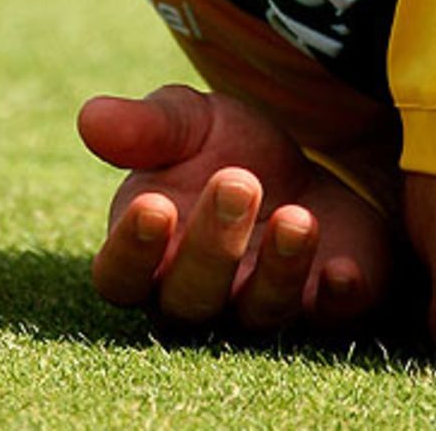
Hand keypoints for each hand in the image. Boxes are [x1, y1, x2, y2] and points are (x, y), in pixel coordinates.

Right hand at [77, 85, 393, 332]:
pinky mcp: (323, 305)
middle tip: (238, 181)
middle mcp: (199, 292)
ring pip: (259, 312)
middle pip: (190, 298)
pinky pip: (328, 318)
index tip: (153, 205)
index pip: (120, 276)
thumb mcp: (188, 122)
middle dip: (213, 244)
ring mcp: (261, 304)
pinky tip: (345, 272)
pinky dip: (337, 299)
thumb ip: (145, 127)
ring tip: (296, 217)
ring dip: (278, 269)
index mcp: (151, 251)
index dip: (132, 250)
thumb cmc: (226, 148)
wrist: (305, 163)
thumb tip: (90, 116)